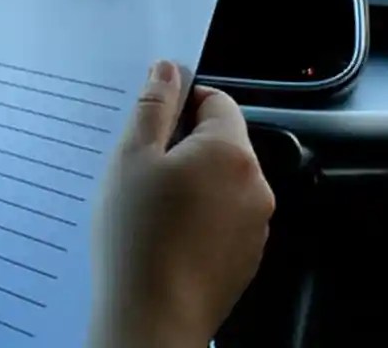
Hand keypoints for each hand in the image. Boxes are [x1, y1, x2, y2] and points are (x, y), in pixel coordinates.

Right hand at [89, 60, 274, 347]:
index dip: (181, 104)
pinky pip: (223, 220)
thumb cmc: (138, 239)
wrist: (152, 318)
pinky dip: (197, 219)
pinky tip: (164, 237)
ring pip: (221, 184)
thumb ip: (153, 106)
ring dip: (190, 185)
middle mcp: (255, 185)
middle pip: (221, 143)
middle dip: (182, 148)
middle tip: (140, 171)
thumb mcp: (131, 157)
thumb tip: (168, 69)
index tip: (150, 124)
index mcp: (230, 152)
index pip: (217, 100)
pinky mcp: (246, 257)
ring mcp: (255, 225)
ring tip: (148, 210)